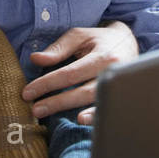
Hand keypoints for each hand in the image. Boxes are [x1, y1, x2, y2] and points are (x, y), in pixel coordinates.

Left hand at [24, 22, 138, 118]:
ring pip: (95, 102)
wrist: (130, 42)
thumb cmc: (100, 39)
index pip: (70, 73)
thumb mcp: (79, 36)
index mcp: (102, 56)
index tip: (28, 92)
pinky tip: (82, 121)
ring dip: (73, 111)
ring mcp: (120, 86)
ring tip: (51, 117)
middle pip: (83, 92)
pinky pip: (109, 109)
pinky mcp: (122, 95)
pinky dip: (95, 116)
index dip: (47, 84)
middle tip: (35, 110)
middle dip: (57, 102)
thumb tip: (35, 59)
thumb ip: (58, 48)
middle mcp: (114, 72)